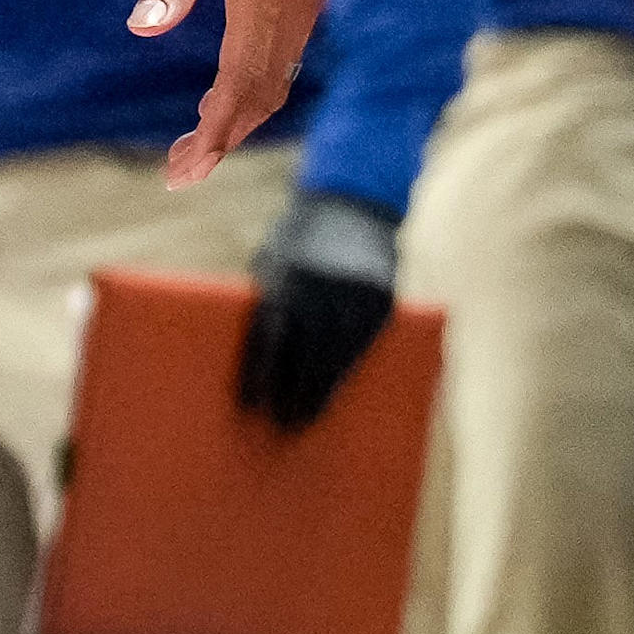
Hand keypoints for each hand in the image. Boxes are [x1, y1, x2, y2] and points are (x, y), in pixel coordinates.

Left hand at [134, 0, 337, 184]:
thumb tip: (145, 29)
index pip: (244, 77)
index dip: (217, 128)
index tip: (186, 163)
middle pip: (267, 88)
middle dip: (226, 135)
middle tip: (183, 169)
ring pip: (281, 72)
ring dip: (243, 112)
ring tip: (200, 142)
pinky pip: (289, 48)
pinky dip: (260, 80)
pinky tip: (230, 92)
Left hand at [238, 188, 399, 430]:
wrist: (353, 203)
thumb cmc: (297, 238)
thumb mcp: (272, 260)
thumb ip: (267, 302)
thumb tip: (253, 361)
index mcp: (287, 280)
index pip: (269, 340)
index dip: (259, 377)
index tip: (250, 408)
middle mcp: (322, 292)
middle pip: (305, 360)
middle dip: (293, 396)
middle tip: (282, 429)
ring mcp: (357, 300)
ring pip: (339, 362)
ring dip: (323, 394)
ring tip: (308, 421)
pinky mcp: (384, 306)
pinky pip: (364, 352)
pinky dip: (348, 374)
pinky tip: (337, 394)